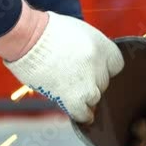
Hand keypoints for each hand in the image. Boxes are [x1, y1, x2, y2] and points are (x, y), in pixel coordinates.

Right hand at [1, 10, 123, 122]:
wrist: (28, 37)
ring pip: (95, 97)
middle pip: (104, 82)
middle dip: (91, 81)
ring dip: (84, 96)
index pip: (116, 65)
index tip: (94, 71)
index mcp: (102, 45)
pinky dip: (82, 114)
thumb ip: (90, 49)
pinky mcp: (73, 96)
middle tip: (73, 77)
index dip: (104, 69)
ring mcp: (88, 82)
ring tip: (68, 88)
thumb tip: (92, 64)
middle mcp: (99, 64)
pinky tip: (81, 113)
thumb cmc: (46, 31)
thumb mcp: (78, 31)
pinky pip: (84, 113)